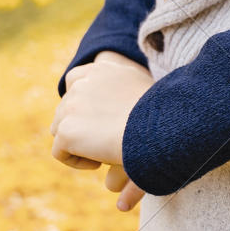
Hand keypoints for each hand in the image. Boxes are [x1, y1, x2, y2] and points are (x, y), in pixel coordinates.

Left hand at [50, 53, 152, 209]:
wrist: (163, 130)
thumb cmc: (169, 119)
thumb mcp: (152, 107)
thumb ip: (134, 111)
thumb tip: (130, 155)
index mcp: (105, 68)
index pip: (77, 79)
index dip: (84, 103)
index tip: (99, 122)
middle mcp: (84, 82)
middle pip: (65, 107)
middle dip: (80, 126)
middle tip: (105, 143)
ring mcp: (72, 105)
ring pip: (60, 129)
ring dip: (78, 142)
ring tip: (104, 153)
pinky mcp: (66, 130)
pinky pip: (60, 151)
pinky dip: (76, 161)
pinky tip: (99, 162)